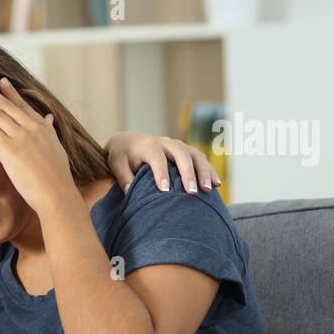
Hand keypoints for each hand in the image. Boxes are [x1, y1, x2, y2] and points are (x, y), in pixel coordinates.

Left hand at [0, 72, 75, 212]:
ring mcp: (19, 136)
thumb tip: (49, 118)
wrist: (56, 192)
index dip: (9, 92)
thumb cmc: (56, 176)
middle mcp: (30, 127)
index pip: (22, 105)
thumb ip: (49, 130)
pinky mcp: (9, 148)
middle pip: (5, 104)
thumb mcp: (56, 147)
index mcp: (42, 126)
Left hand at [105, 131, 222, 194]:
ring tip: (209, 189)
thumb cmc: (122, 155)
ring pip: (195, 155)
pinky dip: (209, 170)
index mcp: (148, 145)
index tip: (165, 190)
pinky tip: (217, 185)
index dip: (161, 173)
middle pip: (181, 154)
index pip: (157, 158)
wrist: (128, 141)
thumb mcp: (117, 164)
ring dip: (204, 171)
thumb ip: (123, 177)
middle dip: (188, 173)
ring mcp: (178, 146)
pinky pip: (200, 159)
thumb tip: (130, 192)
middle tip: (191, 192)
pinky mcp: (185, 151)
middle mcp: (165, 143)